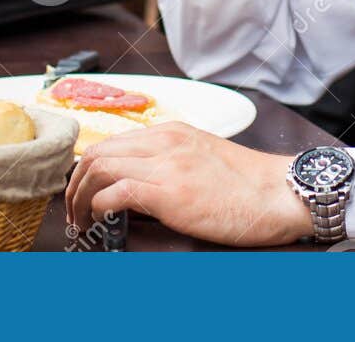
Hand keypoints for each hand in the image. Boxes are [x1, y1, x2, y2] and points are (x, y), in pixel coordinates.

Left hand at [64, 122, 312, 246]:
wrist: (279, 193)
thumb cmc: (248, 185)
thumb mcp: (203, 159)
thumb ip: (171, 162)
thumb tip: (139, 186)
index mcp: (172, 133)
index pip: (111, 143)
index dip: (88, 169)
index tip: (83, 191)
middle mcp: (165, 142)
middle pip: (98, 153)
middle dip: (76, 183)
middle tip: (75, 210)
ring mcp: (167, 164)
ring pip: (100, 168)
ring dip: (81, 197)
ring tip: (82, 220)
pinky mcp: (171, 191)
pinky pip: (117, 191)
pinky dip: (100, 206)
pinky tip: (101, 220)